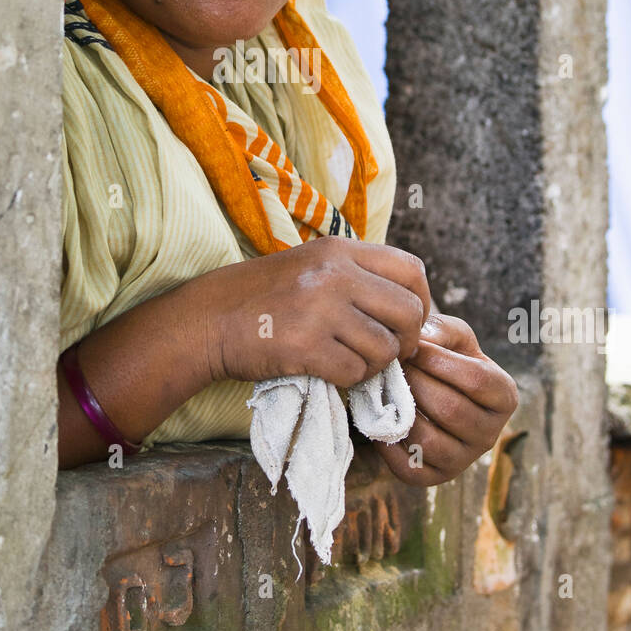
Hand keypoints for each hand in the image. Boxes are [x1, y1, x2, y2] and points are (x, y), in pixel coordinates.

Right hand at [200, 236, 429, 389]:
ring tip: (349, 360)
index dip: (421, 302)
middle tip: (386, 352)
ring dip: (373, 365)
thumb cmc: (263, 295)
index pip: (412, 270)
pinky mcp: (306, 346)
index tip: (406, 322)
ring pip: (385, 349)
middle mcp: (335, 274)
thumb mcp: (312, 265)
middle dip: (405, 341)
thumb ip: (357, 275)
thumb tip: (412, 307)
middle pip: (408, 312)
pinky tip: (328, 370)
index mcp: (340, 249)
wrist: (209, 319)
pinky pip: (355, 373)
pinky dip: (348, 380)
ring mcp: (321, 309)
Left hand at [368, 312, 518, 486]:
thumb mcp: (452, 336)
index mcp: (504, 397)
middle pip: (451, 410)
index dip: (440, 361)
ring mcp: (463, 461)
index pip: (477, 380)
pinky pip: (409, 466)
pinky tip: (383, 416)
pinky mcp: (434, 478)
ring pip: (429, 440)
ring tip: (385, 388)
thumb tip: (421, 344)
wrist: (429, 391)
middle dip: (415, 382)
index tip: (413, 347)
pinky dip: (389, 441)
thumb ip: (442, 331)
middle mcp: (490, 434)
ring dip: (401, 411)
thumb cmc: (445, 358)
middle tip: (392, 366)